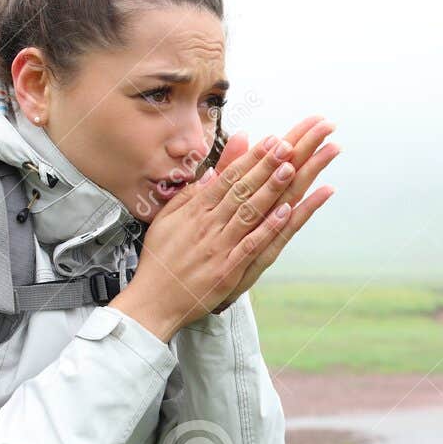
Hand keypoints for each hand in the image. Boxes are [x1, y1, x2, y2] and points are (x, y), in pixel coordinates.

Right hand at [110, 123, 330, 339]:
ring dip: (270, 189)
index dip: (250, 159)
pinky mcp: (227, 269)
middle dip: (265, 165)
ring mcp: (219, 247)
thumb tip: (209, 173)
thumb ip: (188, 197)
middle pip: (241, 190)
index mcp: (195, 212)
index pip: (227, 179)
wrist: (152, 301)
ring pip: (248, 212)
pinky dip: (268, 227)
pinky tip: (286, 212)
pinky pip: (251, 244)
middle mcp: (208, 225)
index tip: (270, 141)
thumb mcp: (166, 221)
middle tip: (286, 145)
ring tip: (290, 168)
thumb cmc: (160, 262)